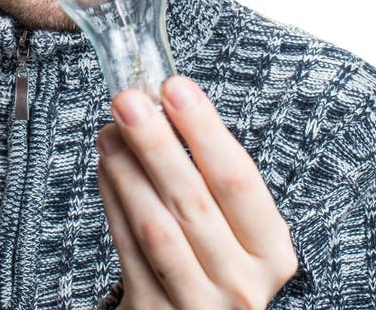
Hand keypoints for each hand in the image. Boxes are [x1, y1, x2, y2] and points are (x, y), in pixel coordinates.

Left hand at [96, 75, 298, 309]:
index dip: (204, 130)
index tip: (175, 88)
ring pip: (156, 227)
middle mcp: (241, 282)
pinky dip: (114, 203)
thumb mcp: (231, 224)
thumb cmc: (213, 259)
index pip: (238, 179)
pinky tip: (107, 169)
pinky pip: (128, 249)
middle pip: (193, 200)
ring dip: (127, 171)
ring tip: (109, 133)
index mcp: (269, 248)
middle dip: (156, 143)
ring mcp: (198, 304)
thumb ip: (206, 173)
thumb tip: (160, 102)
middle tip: (129, 101)